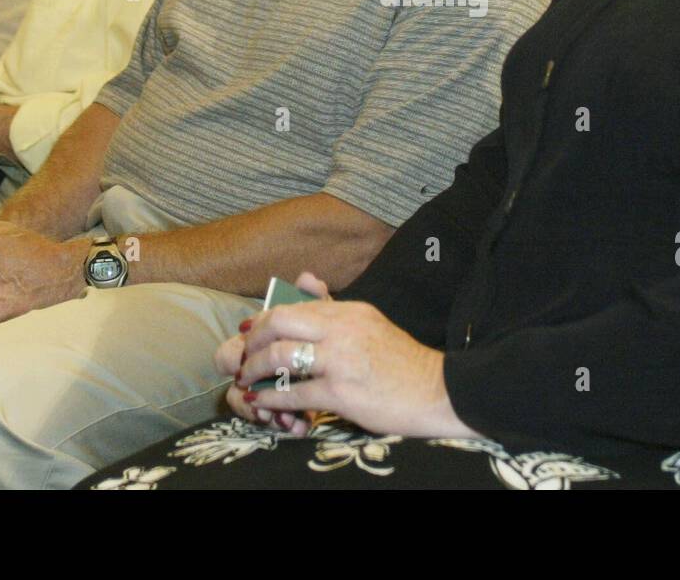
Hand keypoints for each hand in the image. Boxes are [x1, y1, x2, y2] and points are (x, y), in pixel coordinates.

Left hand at [226, 271, 476, 438]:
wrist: (436, 391)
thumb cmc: (402, 361)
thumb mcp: (369, 322)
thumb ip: (333, 304)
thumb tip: (304, 277)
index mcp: (349, 310)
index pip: (293, 306)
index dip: (263, 320)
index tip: (249, 333)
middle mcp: (342, 329)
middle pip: (279, 322)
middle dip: (252, 341)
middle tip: (244, 356)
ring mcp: (340, 360)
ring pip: (280, 356)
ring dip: (254, 370)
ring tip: (247, 380)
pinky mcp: (341, 392)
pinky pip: (293, 393)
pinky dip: (270, 397)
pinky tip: (261, 402)